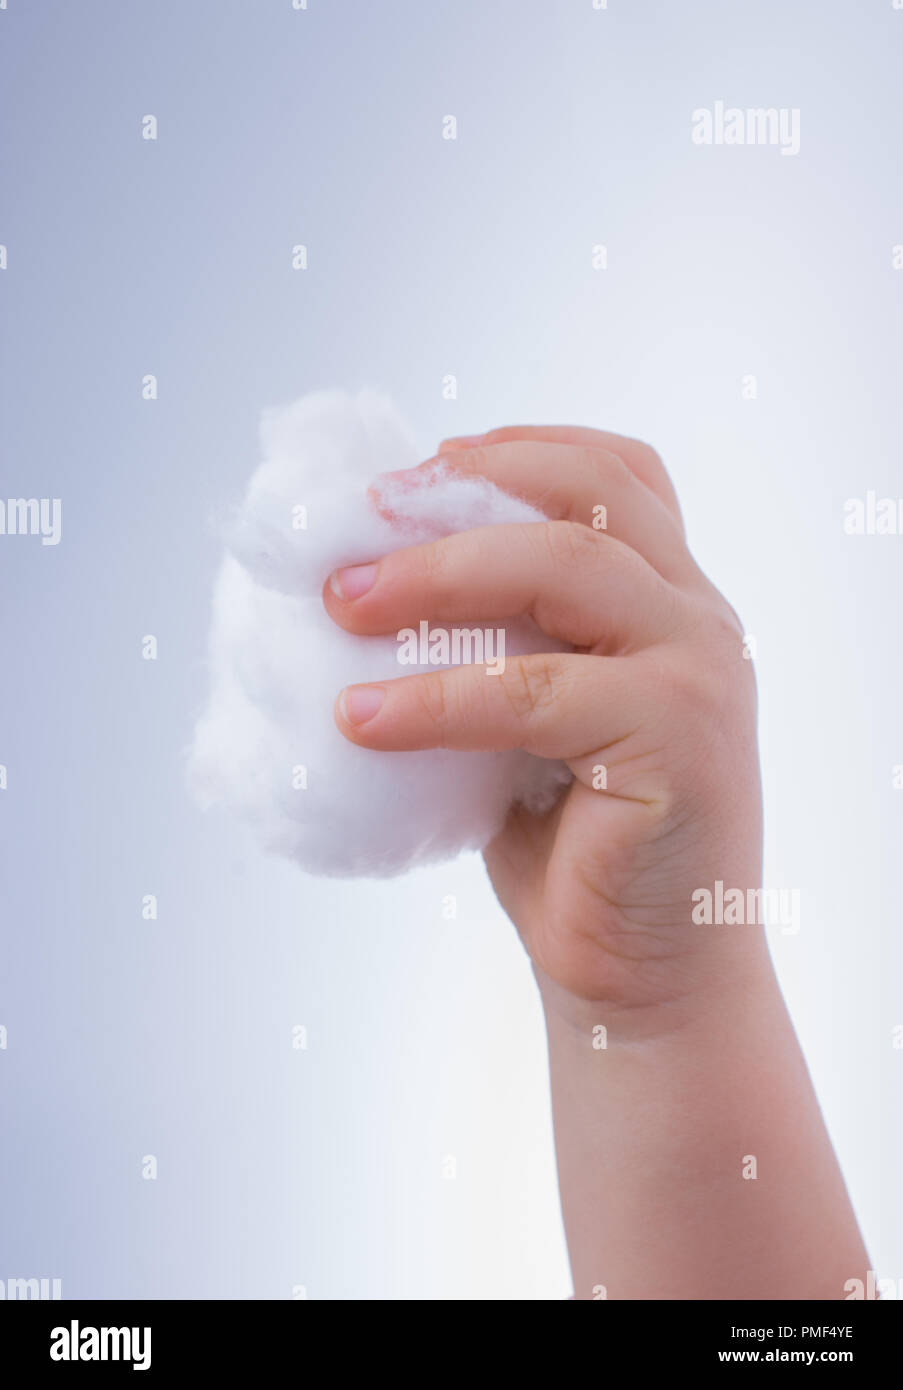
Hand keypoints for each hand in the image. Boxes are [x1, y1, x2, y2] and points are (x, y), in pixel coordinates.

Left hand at [325, 425, 763, 1024]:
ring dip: (436, 574)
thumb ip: (495, 647)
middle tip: (357, 527)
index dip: (515, 449)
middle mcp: (698, 618)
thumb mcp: (528, 724)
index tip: (413, 470)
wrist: (644, 983)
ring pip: (566, 565)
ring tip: (339, 605)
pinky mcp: (681, 739)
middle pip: (587, 496)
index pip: (615, 473)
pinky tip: (361, 717)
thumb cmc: (574, 852)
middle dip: (459, 495)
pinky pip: (535, 692)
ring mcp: (699, 672)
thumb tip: (366, 588)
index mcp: (669, 601)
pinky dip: (435, 696)